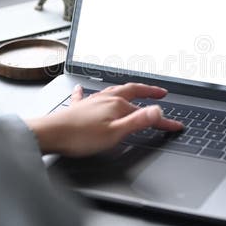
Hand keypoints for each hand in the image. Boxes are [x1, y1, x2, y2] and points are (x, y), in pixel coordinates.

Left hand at [25, 83, 183, 156]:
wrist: (50, 134)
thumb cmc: (79, 137)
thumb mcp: (114, 133)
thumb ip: (137, 121)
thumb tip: (158, 111)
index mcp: (117, 105)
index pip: (146, 112)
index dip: (163, 120)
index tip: (175, 126)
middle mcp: (105, 99)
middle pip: (131, 91)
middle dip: (147, 92)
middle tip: (160, 93)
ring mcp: (91, 102)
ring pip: (112, 91)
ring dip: (125, 90)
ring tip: (132, 89)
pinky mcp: (78, 108)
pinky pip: (84, 96)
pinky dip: (86, 92)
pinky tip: (81, 89)